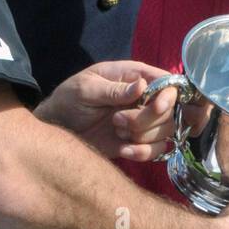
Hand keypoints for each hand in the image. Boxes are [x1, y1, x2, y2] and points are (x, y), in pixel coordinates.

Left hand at [34, 60, 178, 160]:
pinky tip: (123, 150)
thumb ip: (113, 89)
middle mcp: (143, 98)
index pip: (166, 81)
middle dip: (146, 119)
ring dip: (143, 136)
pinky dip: (144, 153)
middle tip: (117, 120)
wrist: (58, 127)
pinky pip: (157, 150)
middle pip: (169, 110)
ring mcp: (143, 121)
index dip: (168, 95)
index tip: (157, 106)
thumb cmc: (69, 99)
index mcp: (133, 76)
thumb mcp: (86, 89)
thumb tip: (142, 86)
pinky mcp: (138, 141)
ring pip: (166, 131)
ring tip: (116, 131)